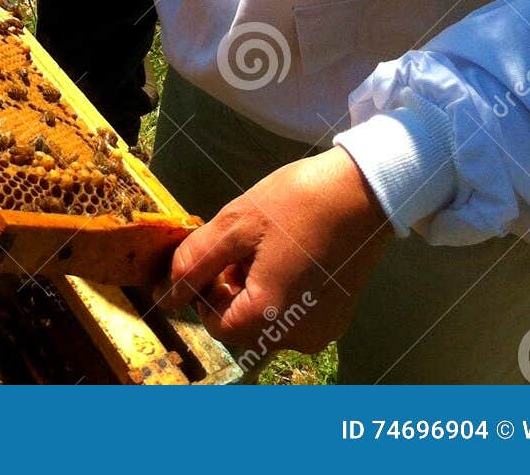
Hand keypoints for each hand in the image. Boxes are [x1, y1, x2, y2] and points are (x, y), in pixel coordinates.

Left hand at [167, 147, 390, 354]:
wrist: (363, 191)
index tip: (216, 254)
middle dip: (233, 288)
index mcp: (269, 318)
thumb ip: (195, 262)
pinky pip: (295, 315)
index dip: (206, 289)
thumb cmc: (296, 203)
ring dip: (257, 290)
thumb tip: (166, 294)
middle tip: (244, 245)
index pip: (216, 323)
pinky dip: (283, 292)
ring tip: (268, 247)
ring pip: (268, 320)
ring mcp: (321, 330)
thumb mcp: (236, 223)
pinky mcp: (337, 318)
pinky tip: (292, 256)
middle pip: (243, 324)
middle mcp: (297, 337)